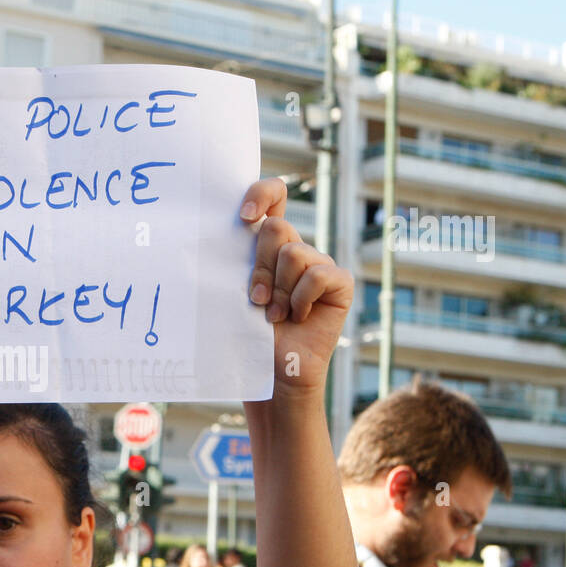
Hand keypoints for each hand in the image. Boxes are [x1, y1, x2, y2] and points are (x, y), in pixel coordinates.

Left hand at [240, 178, 352, 397]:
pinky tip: (298, 317)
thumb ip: (237, 259)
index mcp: (267, 244)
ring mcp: (318, 265)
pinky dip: (302, 298)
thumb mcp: (234, 291)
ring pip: (294, 253)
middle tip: (256, 299)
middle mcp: (295, 249)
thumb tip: (226, 228)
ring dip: (279, 289)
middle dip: (260, 267)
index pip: (273, 195)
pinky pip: (319, 275)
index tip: (243, 216)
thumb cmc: (246, 334)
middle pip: (276, 228)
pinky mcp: (339, 284)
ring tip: (274, 314)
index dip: (262, 193)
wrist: (269, 374)